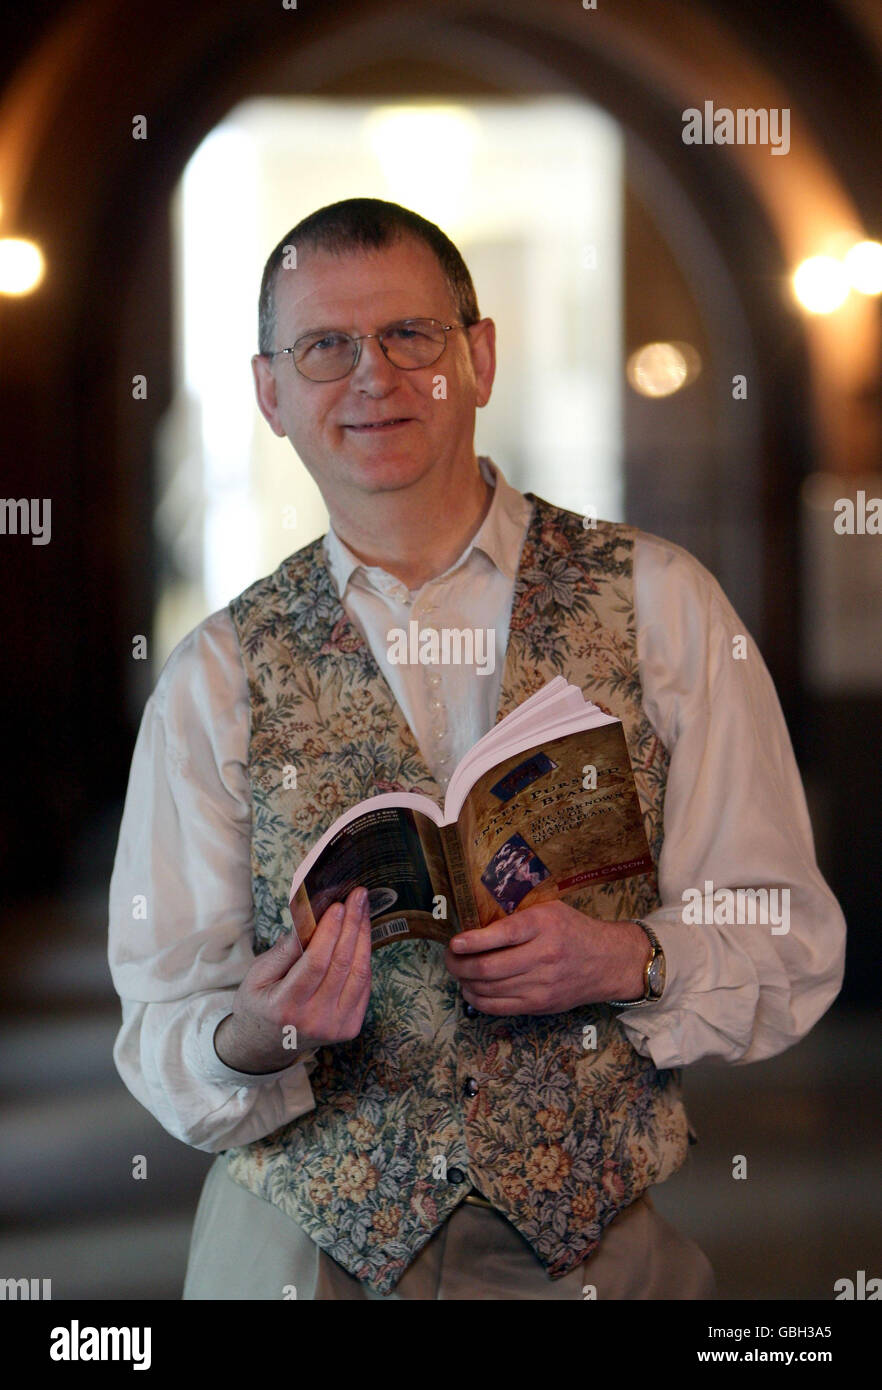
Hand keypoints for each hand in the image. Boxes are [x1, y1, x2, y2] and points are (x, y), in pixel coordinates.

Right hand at [214, 886, 372, 1073]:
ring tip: (363, 910)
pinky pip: (364, 986)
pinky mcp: (349, 1028)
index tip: (338, 905)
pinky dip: (365, 958)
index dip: (330, 932)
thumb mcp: (257, 976)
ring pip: (359, 974)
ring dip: (364, 937)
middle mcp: (314, 1020)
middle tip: (358, 896)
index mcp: (285, 1007)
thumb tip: (307, 917)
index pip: (315, 964)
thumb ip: (284, 950)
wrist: (265, 1046)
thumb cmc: (259, 1004)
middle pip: (341, 965)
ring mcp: (335, 1027)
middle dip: (353, 925)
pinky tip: (361, 936)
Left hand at [444, 902, 649, 1015]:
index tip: (454, 942)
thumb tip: (473, 926)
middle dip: (458, 964)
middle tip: (449, 957)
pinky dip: (477, 999)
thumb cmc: (572, 930)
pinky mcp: (540, 1005)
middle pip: (489, 968)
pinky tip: (471, 989)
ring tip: (458, 971)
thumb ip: (517, 916)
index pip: (503, 935)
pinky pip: (499, 1007)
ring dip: (464, 981)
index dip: (472, 941)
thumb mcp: (549, 910)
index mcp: (544, 926)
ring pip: (489, 990)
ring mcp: (541, 986)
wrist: (608, 962)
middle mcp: (543, 956)